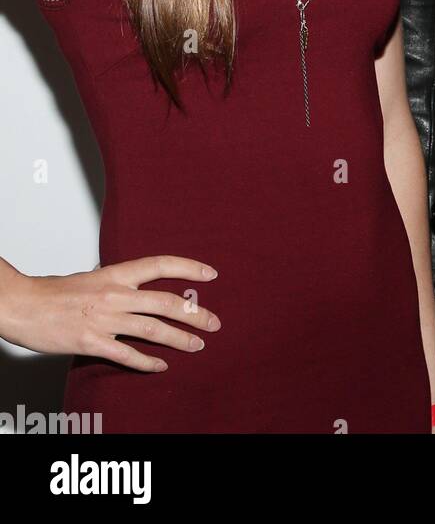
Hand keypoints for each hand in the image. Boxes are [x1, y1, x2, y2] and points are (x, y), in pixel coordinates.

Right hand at [0, 256, 221, 371]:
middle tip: (214, 323)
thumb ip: (118, 282)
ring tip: (197, 346)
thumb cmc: (55, 292)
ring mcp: (104, 319)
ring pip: (152, 329)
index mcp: (116, 274)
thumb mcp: (93, 277)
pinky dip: (147, 362)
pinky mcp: (91, 342)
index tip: (211, 274)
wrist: (23, 305)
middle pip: (166, 302)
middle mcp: (115, 294)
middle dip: (195, 314)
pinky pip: (126, 355)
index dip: (188, 268)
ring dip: (179, 339)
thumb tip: (138, 286)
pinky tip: (162, 365)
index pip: (160, 265)